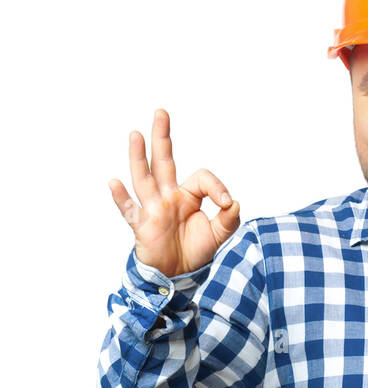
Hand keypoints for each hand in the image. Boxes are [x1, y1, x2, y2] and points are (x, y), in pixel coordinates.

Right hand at [108, 108, 239, 277]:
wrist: (178, 275)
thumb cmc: (194, 251)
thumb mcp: (218, 235)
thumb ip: (228, 219)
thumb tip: (234, 203)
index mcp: (186, 195)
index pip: (200, 177)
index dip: (217, 187)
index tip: (227, 204)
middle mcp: (167, 197)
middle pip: (163, 161)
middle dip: (162, 137)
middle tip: (161, 112)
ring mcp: (153, 209)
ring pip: (144, 179)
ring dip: (139, 157)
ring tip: (135, 135)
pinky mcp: (142, 226)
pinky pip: (129, 210)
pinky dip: (121, 198)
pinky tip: (114, 183)